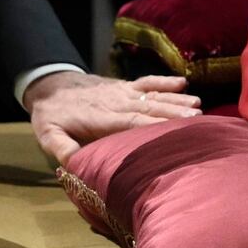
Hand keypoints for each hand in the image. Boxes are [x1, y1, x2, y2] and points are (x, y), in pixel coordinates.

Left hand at [23, 69, 201, 165]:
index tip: (174, 131)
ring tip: (198, 106)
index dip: (153, 126)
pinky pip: (148, 82)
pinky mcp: (125, 85)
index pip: (131, 123)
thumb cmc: (52, 115)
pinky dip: (165, 81)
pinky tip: (183, 84)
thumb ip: (62, 148)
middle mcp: (117, 103)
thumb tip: (73, 165)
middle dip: (173, 114)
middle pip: (149, 109)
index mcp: (101, 118)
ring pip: (153, 95)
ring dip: (175, 101)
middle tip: (197, 119)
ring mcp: (123, 92)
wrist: (50, 83)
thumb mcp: (48, 135)